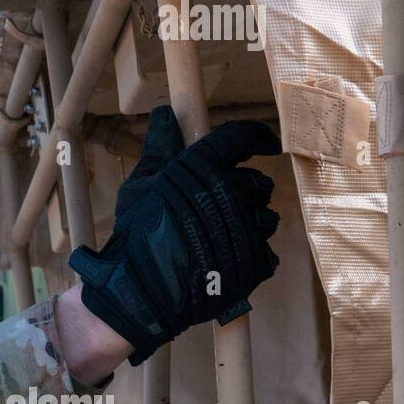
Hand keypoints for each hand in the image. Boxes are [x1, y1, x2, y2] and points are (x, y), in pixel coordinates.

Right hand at [69, 105, 281, 363]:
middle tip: (222, 203)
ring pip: (266, 216)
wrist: (145, 288)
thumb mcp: (142, 185)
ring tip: (223, 235)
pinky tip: (226, 258)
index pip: (241, 137)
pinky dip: (250, 252)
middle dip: (245, 188)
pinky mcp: (258, 261)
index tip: (263, 143)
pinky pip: (265, 249)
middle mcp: (235, 193)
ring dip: (250, 220)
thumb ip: (160, 148)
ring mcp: (250, 229)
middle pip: (258, 181)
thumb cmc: (137, 232)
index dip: (256, 136)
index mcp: (206, 168)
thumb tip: (165, 114)